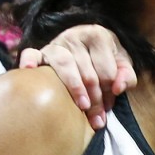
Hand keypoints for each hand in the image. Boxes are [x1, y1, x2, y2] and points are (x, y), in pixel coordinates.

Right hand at [18, 25, 136, 129]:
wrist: (85, 43)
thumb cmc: (105, 57)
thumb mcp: (122, 63)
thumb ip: (127, 76)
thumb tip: (118, 88)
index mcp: (98, 35)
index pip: (106, 71)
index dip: (110, 93)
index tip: (109, 107)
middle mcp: (76, 35)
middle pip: (88, 72)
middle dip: (95, 99)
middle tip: (97, 119)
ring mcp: (57, 43)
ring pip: (65, 65)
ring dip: (74, 87)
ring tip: (82, 106)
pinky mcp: (41, 51)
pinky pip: (32, 53)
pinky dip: (29, 60)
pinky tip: (28, 70)